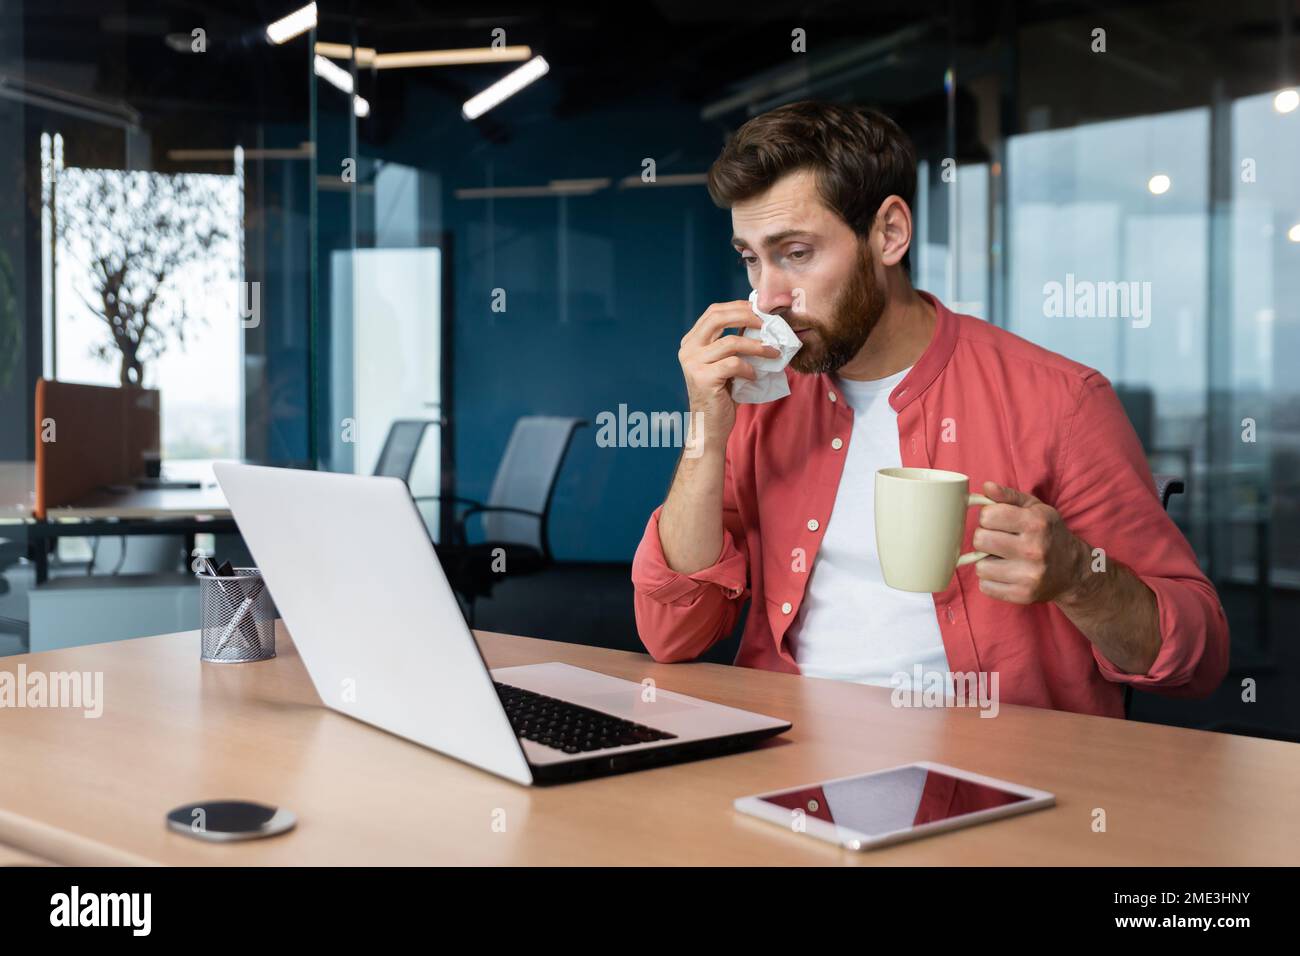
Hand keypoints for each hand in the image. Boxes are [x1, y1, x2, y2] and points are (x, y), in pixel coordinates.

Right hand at [678, 301, 779, 449]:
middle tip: (768, 324)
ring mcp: (693, 363)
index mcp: (691, 341)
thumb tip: (761, 322)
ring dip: (757, 346)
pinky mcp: (703, 378)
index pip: (714, 312)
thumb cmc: (722, 394)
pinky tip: (755, 375)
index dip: (738, 307)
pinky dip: (749, 368)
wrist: (709, 426)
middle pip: (717, 317)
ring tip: (773, 353)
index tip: (761, 311)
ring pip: (730, 342)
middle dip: (747, 316)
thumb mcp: (726, 363)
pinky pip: (733, 364)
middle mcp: (688, 349)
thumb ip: (734, 343)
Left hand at [971, 481, 1089, 604]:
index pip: (987, 516)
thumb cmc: (1050, 534)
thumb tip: (986, 487)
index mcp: (1036, 523)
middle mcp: (1034, 549)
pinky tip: (1006, 574)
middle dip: (985, 539)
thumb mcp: (1036, 509)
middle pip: (980, 540)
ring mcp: (1029, 575)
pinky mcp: (1023, 595)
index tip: (997, 522)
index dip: (988, 518)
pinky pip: (986, 586)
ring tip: (1003, 558)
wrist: (1075, 571)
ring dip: (987, 562)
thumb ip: (1009, 496)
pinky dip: (991, 580)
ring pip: (980, 566)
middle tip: (998, 541)